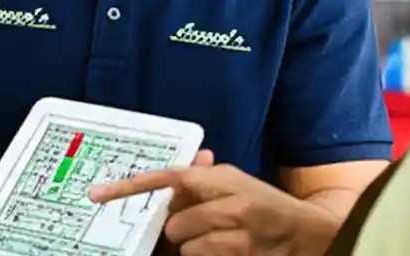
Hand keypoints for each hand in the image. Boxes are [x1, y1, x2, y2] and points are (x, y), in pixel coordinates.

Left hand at [89, 154, 327, 255]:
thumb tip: (191, 163)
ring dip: (196, 250)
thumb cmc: (267, 207)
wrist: (311, 234)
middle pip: (175, 225)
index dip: (131, 186)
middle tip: (195, 230)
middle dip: (180, 232)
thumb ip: (207, 178)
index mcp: (224, 179)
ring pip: (188, 248)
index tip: (99, 195)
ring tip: (218, 243)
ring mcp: (238, 234)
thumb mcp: (239, 184)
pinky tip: (228, 252)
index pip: (171, 177)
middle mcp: (230, 203)